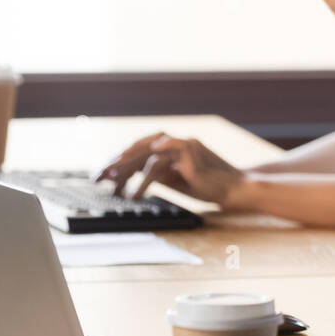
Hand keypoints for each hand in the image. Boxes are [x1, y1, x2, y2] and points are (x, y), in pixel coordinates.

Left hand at [94, 133, 248, 207]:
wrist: (235, 189)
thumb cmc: (210, 186)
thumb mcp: (179, 181)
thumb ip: (161, 175)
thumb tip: (137, 176)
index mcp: (175, 147)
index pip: (143, 150)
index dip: (123, 161)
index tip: (105, 175)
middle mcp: (178, 142)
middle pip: (140, 147)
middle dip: (117, 162)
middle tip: (99, 176)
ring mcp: (183, 145)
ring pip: (145, 154)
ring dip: (126, 170)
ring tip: (112, 186)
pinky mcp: (189, 154)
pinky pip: (159, 165)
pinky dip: (144, 178)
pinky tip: (135, 193)